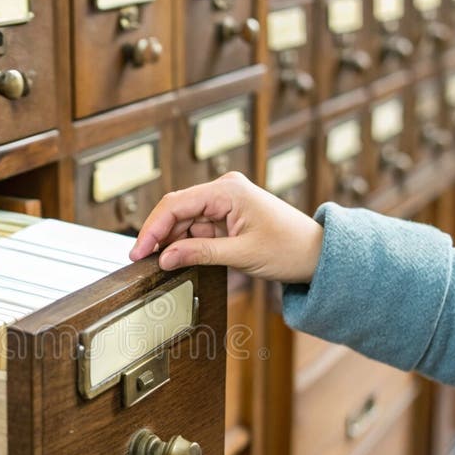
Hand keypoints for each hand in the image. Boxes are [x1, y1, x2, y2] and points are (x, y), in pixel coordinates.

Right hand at [129, 172, 324, 283]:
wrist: (316, 254)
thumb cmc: (289, 249)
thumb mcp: (241, 255)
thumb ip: (199, 254)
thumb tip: (164, 258)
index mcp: (228, 190)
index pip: (176, 204)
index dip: (152, 229)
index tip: (138, 251)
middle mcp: (224, 190)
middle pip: (176, 211)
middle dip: (159, 236)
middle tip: (142, 262)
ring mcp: (225, 202)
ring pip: (184, 221)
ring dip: (172, 242)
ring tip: (161, 264)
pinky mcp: (227, 216)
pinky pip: (197, 228)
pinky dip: (187, 244)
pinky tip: (179, 259)